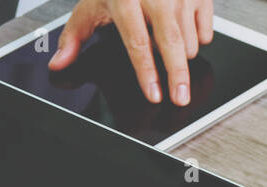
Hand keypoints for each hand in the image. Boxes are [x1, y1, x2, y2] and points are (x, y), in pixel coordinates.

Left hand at [50, 0, 213, 105]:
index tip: (153, 94)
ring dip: (181, 56)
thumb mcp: (90, 5)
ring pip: (190, 41)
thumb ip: (74, 37)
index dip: (146, 72)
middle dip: (178, 75)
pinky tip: (184, 33)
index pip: (138, 42)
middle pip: (172, 43)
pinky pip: (207, 31)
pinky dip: (198, 40)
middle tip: (180, 98)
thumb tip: (59, 64)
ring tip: (167, 47)